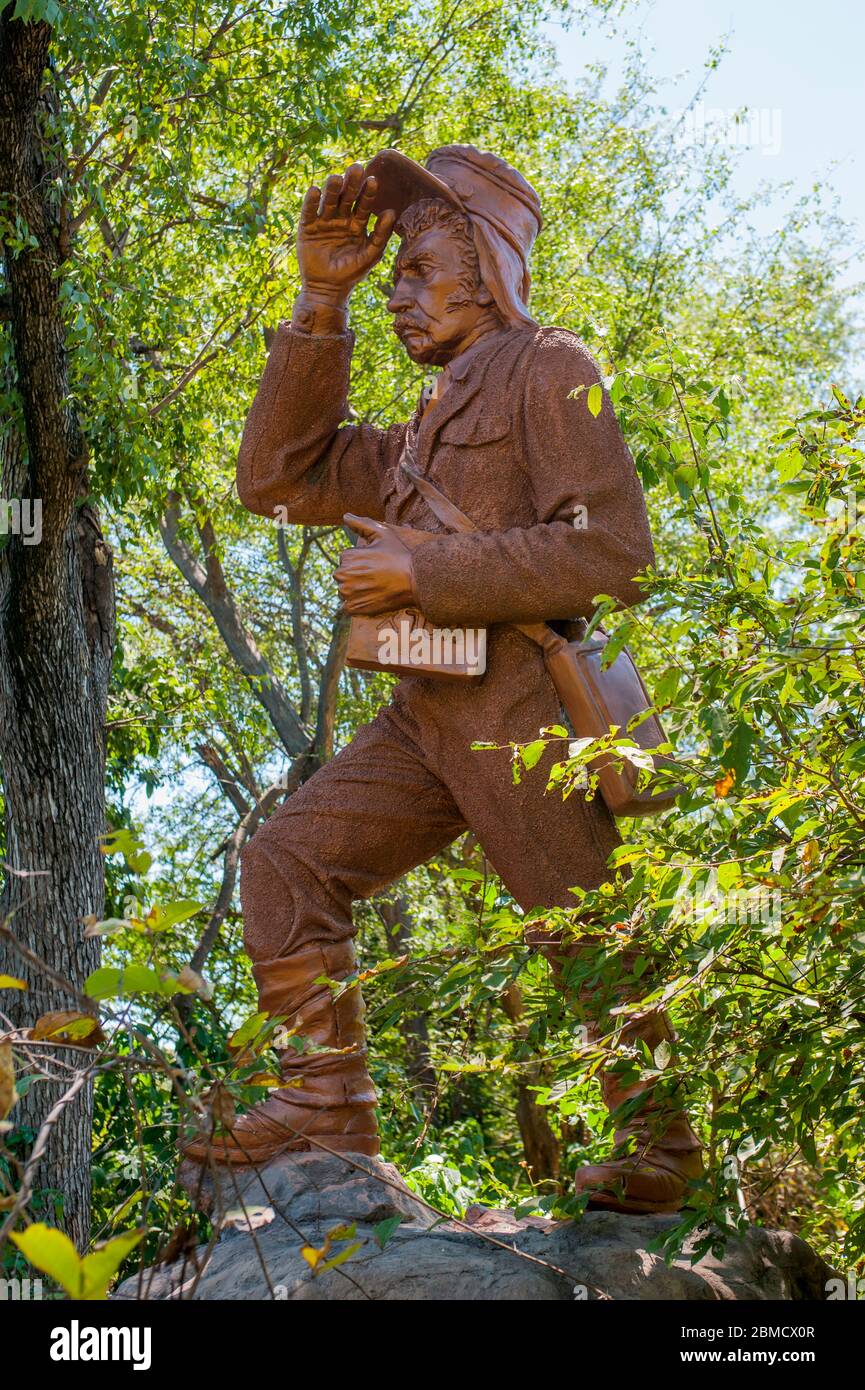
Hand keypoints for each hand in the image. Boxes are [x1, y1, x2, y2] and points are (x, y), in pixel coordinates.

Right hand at [298, 163, 396, 306]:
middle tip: (356, 168)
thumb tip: (392, 212)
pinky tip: (314, 191)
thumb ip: (381, 234)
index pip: (364, 204)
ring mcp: (324, 221)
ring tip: (335, 178)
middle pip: (347, 197)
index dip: (368, 193)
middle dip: (351, 183)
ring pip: (329, 200)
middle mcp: (341, 219)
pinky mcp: (307, 227)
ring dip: (332, 189)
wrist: (328, 289)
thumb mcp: (370, 254)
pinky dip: (311, 202)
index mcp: (357, 223)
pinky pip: (309, 212)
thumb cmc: (352, 273)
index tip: (373, 180)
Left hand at [335, 515, 417, 614]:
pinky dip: (356, 604)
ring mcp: (347, 593)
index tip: (376, 563)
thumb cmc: (399, 556)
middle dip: (356, 575)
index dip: (362, 560)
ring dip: (355, 590)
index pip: (347, 559)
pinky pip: (347, 607)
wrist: (414, 581)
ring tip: (374, 587)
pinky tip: (371, 598)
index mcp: (347, 557)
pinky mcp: (354, 608)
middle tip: (376, 576)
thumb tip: (345, 516)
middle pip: (343, 575)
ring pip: (345, 591)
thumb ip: (361, 523)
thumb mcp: (383, 533)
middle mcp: (343, 575)